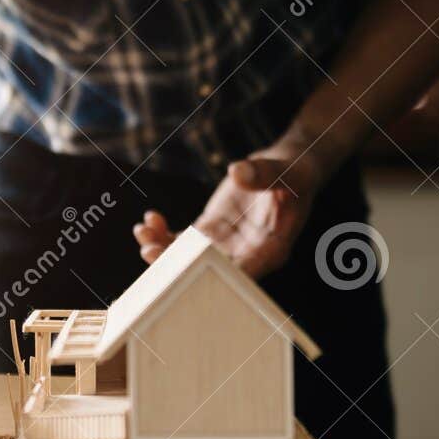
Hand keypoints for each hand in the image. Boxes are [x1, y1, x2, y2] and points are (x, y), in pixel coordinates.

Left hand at [132, 137, 331, 277]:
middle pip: (208, 268)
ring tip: (142, 233)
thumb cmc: (295, 174)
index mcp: (271, 250)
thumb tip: (238, 174)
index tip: (185, 265)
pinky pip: (185, 239)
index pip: (241, 271)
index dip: (212, 270)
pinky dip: (165, 232)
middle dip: (177, 264)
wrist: (289, 168)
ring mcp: (227, 244)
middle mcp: (247, 254)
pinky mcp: (213, 230)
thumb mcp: (287, 172)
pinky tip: (150, 220)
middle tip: (150, 252)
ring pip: (190, 256)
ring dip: (164, 248)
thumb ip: (264, 175)